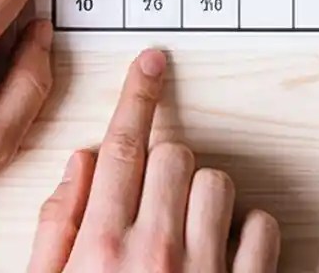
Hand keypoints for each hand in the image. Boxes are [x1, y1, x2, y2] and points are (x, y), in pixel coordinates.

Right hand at [26, 50, 280, 272]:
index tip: (150, 66)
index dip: (136, 98)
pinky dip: (247, 232)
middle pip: (173, 154)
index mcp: (102, 247)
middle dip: (162, 168)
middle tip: (152, 203)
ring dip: (202, 196)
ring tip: (187, 231)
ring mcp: (207, 269)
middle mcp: (156, 252)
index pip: (122, 147)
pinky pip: (262, 226)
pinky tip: (223, 252)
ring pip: (218, 182)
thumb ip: (56, 229)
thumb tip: (81, 165)